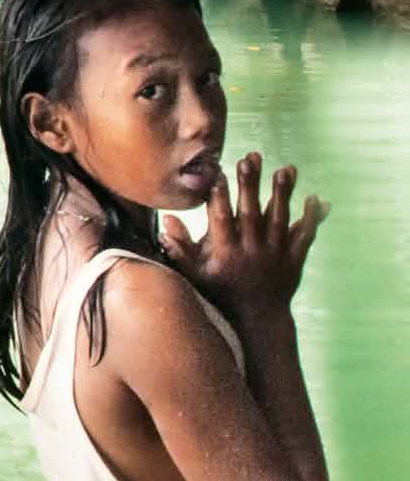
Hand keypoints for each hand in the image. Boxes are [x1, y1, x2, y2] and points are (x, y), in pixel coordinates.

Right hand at [159, 152, 328, 322]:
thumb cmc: (220, 294)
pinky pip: (304, 238)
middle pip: (251, 213)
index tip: (218, 172)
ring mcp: (275, 257)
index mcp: (225, 253)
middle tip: (251, 158)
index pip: (221, 218)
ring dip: (282, 194)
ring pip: (280, 221)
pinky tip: (314, 199)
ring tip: (285, 169)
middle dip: (250, 185)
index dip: (219, 195)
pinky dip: (311, 219)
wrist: (257, 322)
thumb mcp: (194, 275)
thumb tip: (167, 220)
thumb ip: (180, 248)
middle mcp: (251, 252)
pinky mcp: (294, 262)